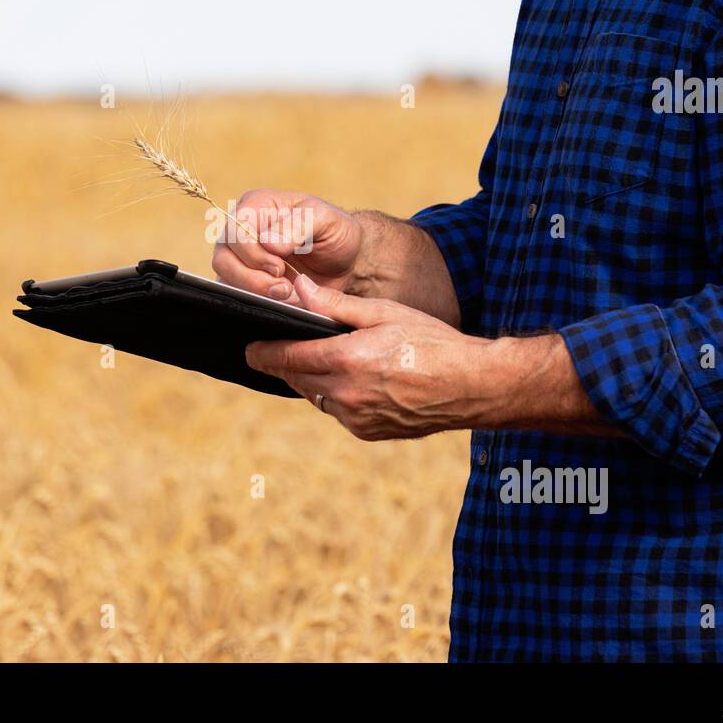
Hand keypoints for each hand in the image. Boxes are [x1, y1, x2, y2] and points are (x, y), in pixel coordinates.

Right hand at [212, 189, 360, 304]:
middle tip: (283, 286)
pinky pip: (237, 295)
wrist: (344, 260)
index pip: (234, 231)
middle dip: (252, 278)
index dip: (253, 254)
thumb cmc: (333, 231)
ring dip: (255, 291)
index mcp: (255, 206)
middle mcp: (241, 230)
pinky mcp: (246, 281)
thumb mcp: (325, 219)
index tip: (280, 267)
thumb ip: (297, 226)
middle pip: (223, 259)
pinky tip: (283, 298)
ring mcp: (240, 258)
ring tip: (286, 291)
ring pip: (226, 280)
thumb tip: (267, 242)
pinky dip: (258, 301)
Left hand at [246, 274, 494, 439]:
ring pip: (316, 397)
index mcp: (347, 360)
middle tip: (271, 352)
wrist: (472, 385)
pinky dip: (337, 397)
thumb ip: (336, 306)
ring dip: (311, 380)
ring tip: (319, 361)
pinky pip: (338, 412)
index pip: (288, 357)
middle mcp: (346, 394)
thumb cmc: (432, 341)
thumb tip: (300, 289)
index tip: (250, 348)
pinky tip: (352, 381)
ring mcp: (356, 418)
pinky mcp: (368, 432)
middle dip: (283, 365)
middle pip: (296, 379)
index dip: (265, 352)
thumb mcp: (384, 313)